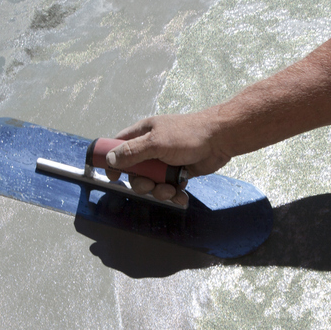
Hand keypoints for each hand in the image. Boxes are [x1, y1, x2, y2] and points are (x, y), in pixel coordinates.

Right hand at [103, 110, 230, 203]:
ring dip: (160, 191)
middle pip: (135, 172)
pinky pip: (168, 187)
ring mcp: (165, 161)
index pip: (119, 147)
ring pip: (152, 183)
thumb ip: (132, 152)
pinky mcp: (178, 172)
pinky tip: (181, 195)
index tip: (113, 176)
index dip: (113, 161)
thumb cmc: (188, 135)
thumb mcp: (156, 142)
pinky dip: (173, 194)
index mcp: (143, 134)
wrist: (220, 140)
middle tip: (150, 185)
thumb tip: (111, 159)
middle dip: (142, 183)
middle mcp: (152, 148)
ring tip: (171, 189)